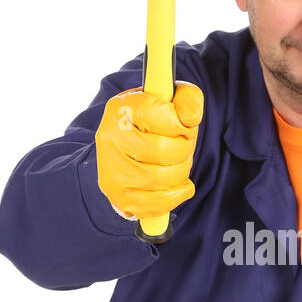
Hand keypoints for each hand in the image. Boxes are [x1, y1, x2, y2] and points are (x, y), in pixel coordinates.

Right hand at [94, 83, 203, 219]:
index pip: (166, 117)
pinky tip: (177, 183)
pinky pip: (162, 203)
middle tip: (180, 144)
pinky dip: (179, 193)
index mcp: (121, 109)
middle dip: (185, 148)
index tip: (182, 124)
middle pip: (166, 151)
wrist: (126, 148)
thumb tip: (190, 119)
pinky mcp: (121, 198)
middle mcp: (111, 140)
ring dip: (182, 170)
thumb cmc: (153, 121)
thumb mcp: (169, 99)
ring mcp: (114, 172)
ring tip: (175, 161)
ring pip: (167, 178)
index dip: (184, 124)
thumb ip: (188, 99)